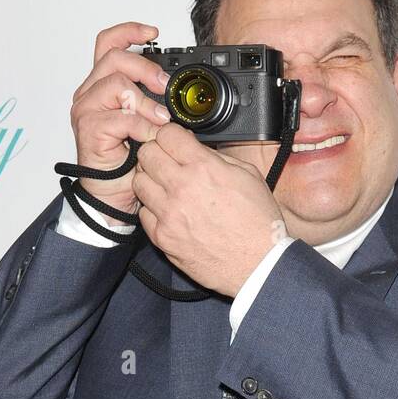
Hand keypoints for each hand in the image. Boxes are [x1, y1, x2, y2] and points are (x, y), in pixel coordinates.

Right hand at [70, 21, 172, 219]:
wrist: (112, 198)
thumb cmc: (128, 165)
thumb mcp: (147, 125)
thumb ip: (154, 102)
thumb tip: (176, 91)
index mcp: (102, 86)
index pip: (109, 44)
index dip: (130, 31)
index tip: (154, 33)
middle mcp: (90, 94)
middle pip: (114, 57)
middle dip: (146, 67)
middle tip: (165, 86)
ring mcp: (86, 110)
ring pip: (117, 82)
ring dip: (145, 100)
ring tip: (161, 119)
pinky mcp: (89, 129)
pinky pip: (120, 116)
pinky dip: (141, 125)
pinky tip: (151, 137)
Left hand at [131, 123, 288, 297]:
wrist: (258, 264)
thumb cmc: (258, 222)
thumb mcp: (247, 175)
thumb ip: (216, 157)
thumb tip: (195, 148)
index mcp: (204, 168)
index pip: (166, 134)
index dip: (170, 136)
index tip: (175, 143)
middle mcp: (181, 188)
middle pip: (146, 154)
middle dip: (156, 153)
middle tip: (167, 162)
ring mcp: (169, 214)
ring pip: (138, 182)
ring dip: (150, 180)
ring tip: (166, 188)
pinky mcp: (163, 237)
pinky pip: (143, 214)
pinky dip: (152, 210)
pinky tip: (169, 212)